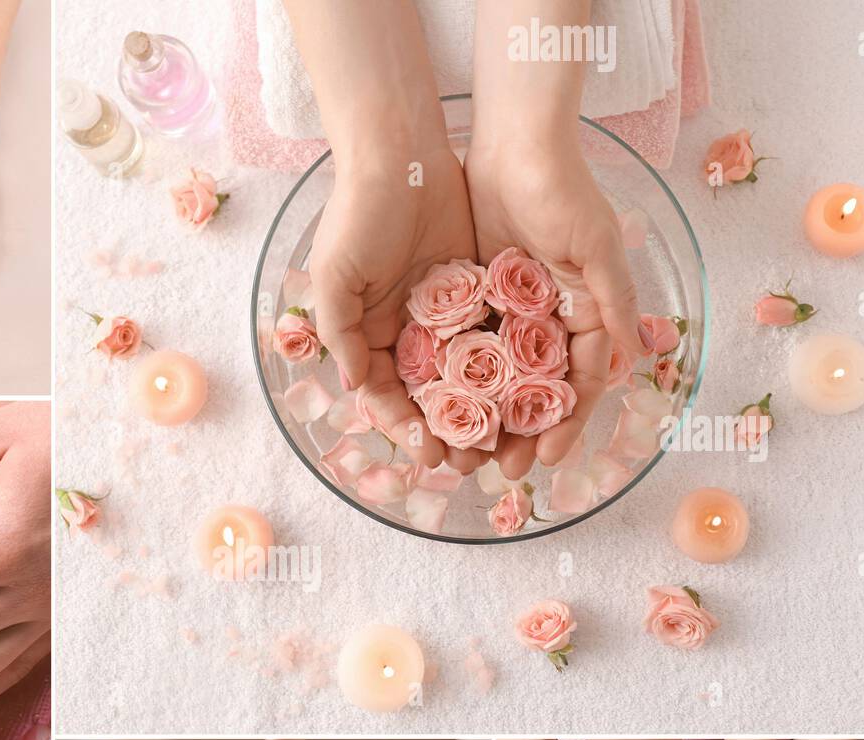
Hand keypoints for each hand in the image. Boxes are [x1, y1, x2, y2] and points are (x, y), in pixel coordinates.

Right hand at [311, 145, 482, 472]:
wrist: (398, 152)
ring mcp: (447, 314)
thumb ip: (343, 333)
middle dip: (451, 433)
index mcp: (372, 337)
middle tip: (474, 463)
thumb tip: (357, 387)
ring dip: (484, 412)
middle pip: (431, 397)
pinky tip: (529, 394)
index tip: (431, 455)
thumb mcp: (333, 276)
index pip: (388, 397)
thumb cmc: (356, 213)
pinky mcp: (480, 289)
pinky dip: (510, 366)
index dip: (406, 430)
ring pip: (468, 376)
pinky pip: (497, 335)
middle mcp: (409, 333)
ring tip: (506, 443)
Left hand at [465, 135, 645, 475]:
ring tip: (460, 456)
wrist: (513, 143)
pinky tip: (436, 413)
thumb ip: (612, 303)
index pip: (575, 388)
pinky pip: (461, 353)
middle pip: (530, 396)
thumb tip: (629, 365)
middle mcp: (546, 324)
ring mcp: (507, 315)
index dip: (562, 427)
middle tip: (494, 473)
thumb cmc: (564, 190)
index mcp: (582, 318)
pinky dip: (452, 384)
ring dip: (479, 421)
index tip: (541, 461)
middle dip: (515, 436)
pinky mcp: (470, 301)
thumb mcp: (596, 247)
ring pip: (493, 384)